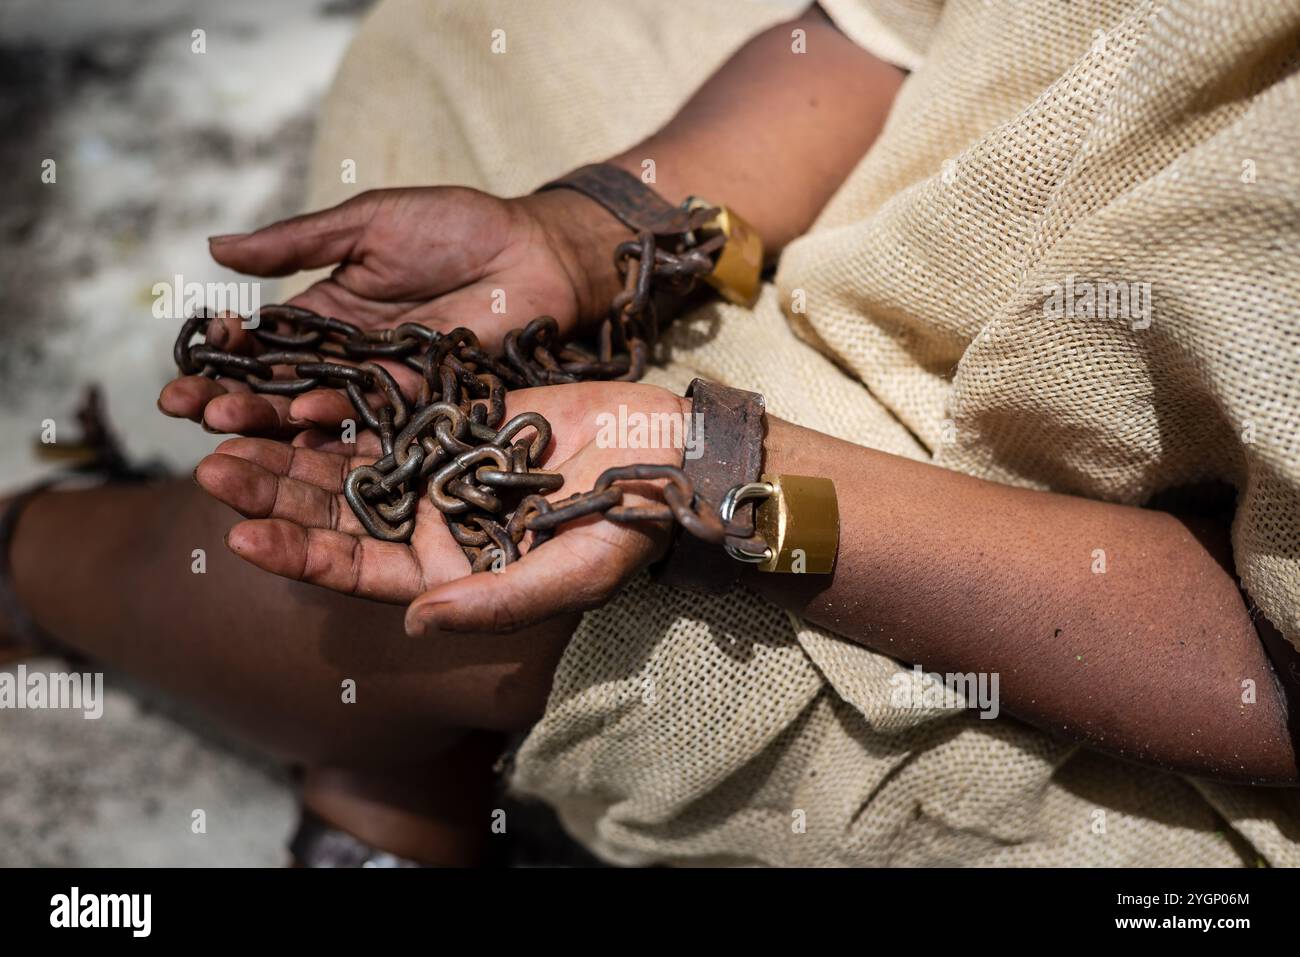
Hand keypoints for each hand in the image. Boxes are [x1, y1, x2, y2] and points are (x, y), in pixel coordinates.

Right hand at [159, 186, 628, 435]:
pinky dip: (338, 419)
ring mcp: (384, 381)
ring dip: (271, 417)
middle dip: (231, 396)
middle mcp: (348, 354)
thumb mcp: (368, 224)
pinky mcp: (424, 399)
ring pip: (318, 406)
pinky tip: (301, 422)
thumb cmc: (455, 227)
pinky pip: (374, 414)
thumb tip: (216, 249)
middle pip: (280, 383)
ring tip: (225, 426)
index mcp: (328, 310)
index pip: (263, 340)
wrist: (535, 252)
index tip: (182, 366)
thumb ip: (299, 243)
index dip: (223, 353)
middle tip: (184, 410)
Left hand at [193, 382, 690, 634]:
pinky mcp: (456, 419)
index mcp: (453, 573)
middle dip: (276, 496)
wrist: (670, 453)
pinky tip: (292, 393)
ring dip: (293, 450)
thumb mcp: (570, 573)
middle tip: (213, 472)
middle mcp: (436, 526)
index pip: (361, 571)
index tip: (241, 536)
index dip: (300, 555)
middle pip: (340, 515)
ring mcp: (442, 470)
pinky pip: (387, 414)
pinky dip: (341, 406)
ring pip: (351, 462)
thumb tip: (414, 624)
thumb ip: (494, 602)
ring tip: (229, 431)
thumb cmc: (629, 525)